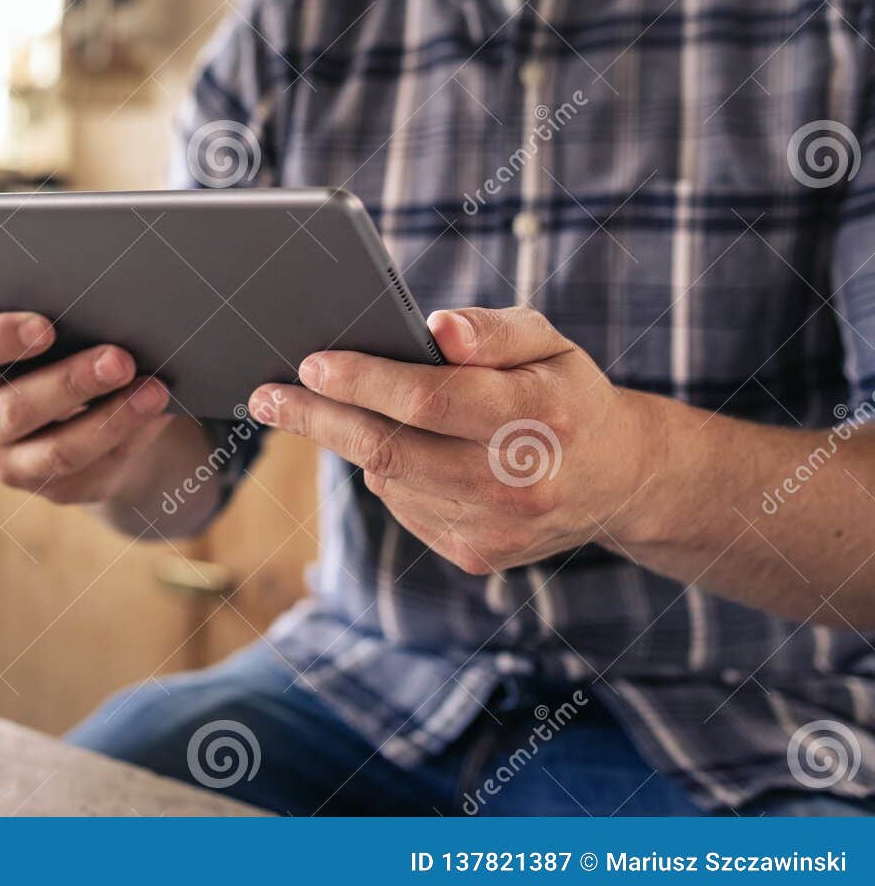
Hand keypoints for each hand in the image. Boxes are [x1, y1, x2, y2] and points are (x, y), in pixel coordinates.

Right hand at [0, 294, 173, 505]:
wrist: (72, 416)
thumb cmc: (49, 353)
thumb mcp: (31, 330)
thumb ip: (14, 303)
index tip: (47, 327)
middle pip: (17, 409)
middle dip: (72, 383)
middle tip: (120, 359)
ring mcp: (14, 465)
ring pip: (61, 451)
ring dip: (113, 418)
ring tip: (155, 390)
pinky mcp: (58, 491)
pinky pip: (98, 468)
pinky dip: (132, 437)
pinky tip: (158, 413)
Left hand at [246, 306, 660, 574]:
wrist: (619, 479)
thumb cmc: (564, 390)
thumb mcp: (546, 342)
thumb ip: (491, 330)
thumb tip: (436, 328)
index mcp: (540, 414)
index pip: (429, 398)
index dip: (361, 380)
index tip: (310, 363)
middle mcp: (520, 480)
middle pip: (391, 449)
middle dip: (319, 417)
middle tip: (267, 396)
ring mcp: (498, 528)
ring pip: (389, 479)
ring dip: (350, 441)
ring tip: (320, 408)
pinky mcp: (478, 556)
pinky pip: (403, 506)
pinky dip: (388, 474)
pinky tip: (396, 449)